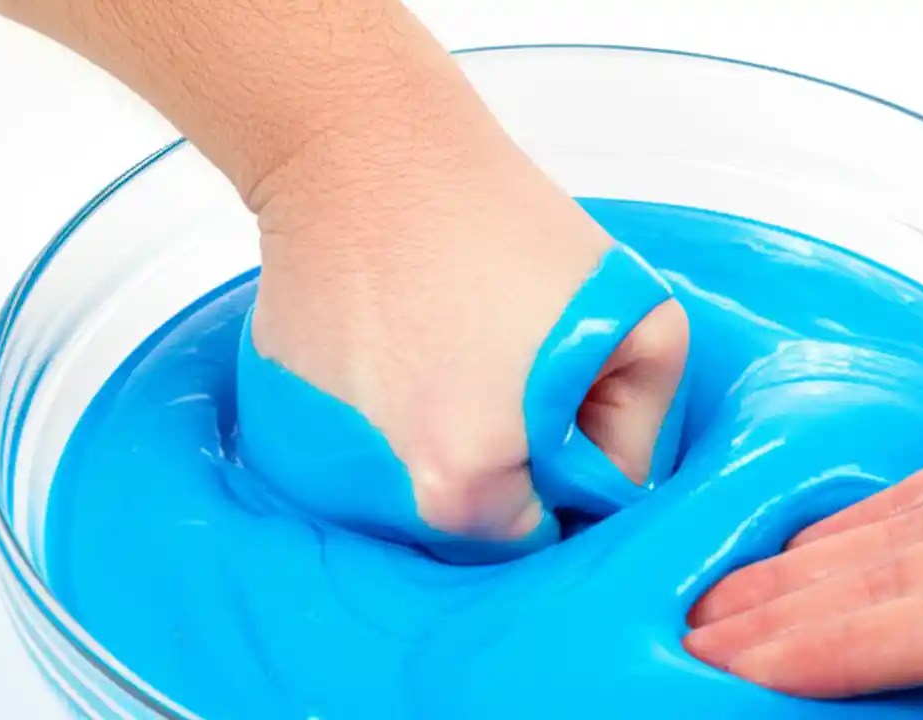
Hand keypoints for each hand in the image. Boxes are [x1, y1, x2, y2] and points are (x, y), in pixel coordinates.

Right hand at [0, 0, 688, 543]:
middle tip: (506, 368)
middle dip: (506, 461)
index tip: (556, 410)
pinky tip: (400, 344)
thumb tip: (606, 489)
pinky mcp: (280, 423)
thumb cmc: (507, 229)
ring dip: (442, 439)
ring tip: (450, 348)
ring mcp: (318, 462)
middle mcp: (378, 499)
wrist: (367, 152)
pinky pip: (359, 448)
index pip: (537, 541)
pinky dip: (386, 413)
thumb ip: (641, 435)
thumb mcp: (642, 326)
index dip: (560, 476)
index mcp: (465, 491)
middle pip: (471, 523)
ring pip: (411, 488)